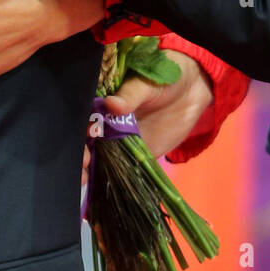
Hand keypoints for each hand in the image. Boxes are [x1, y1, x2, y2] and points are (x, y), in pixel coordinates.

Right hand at [82, 51, 213, 184]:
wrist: (191, 94)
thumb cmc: (165, 79)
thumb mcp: (148, 83)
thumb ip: (131, 94)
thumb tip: (112, 104)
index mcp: (103, 102)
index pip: (83, 118)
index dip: (78, 130)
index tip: (81, 142)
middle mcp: (105, 123)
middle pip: (86, 141)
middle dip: (80, 155)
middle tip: (83, 166)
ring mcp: (118, 141)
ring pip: (98, 157)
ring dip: (89, 170)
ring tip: (86, 180)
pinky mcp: (133, 156)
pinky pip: (118, 169)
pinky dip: (109, 180)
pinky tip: (100, 192)